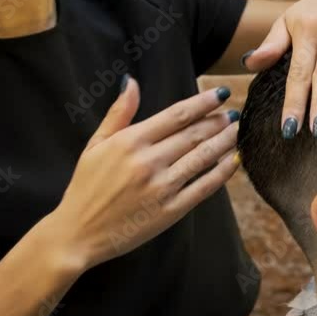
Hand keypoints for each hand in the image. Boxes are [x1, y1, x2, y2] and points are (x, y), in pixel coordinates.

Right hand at [48, 76, 239, 271]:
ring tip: (238, 130)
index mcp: (130, 142)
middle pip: (194, 134)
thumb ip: (118, 113)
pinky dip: (223, 172)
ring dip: (225, 141)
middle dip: (218, 121)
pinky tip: (235, 160)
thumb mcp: (95, 145)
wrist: (78, 233)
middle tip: (234, 113)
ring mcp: (162, 187)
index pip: (176, 115)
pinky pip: (204, 187)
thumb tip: (131, 82)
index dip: (202, 103)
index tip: (220, 94)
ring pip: (203, 157)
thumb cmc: (85, 187)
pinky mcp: (171, 211)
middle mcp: (149, 162)